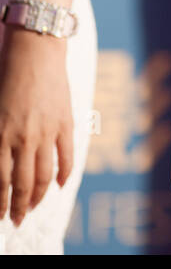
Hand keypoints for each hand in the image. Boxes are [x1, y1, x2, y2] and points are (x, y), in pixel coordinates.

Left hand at [0, 28, 72, 225]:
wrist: (35, 49)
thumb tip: (0, 167)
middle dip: (18, 207)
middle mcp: (23, 137)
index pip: (0, 182)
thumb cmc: (7, 74)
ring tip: (33, 207)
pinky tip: (58, 185)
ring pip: (43, 176)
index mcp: (0, 134)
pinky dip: (63, 174)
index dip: (0, 203)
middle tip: (16, 219)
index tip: (1, 216)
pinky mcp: (65, 122)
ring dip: (38, 197)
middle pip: (21, 184)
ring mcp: (46, 131)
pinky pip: (66, 156)